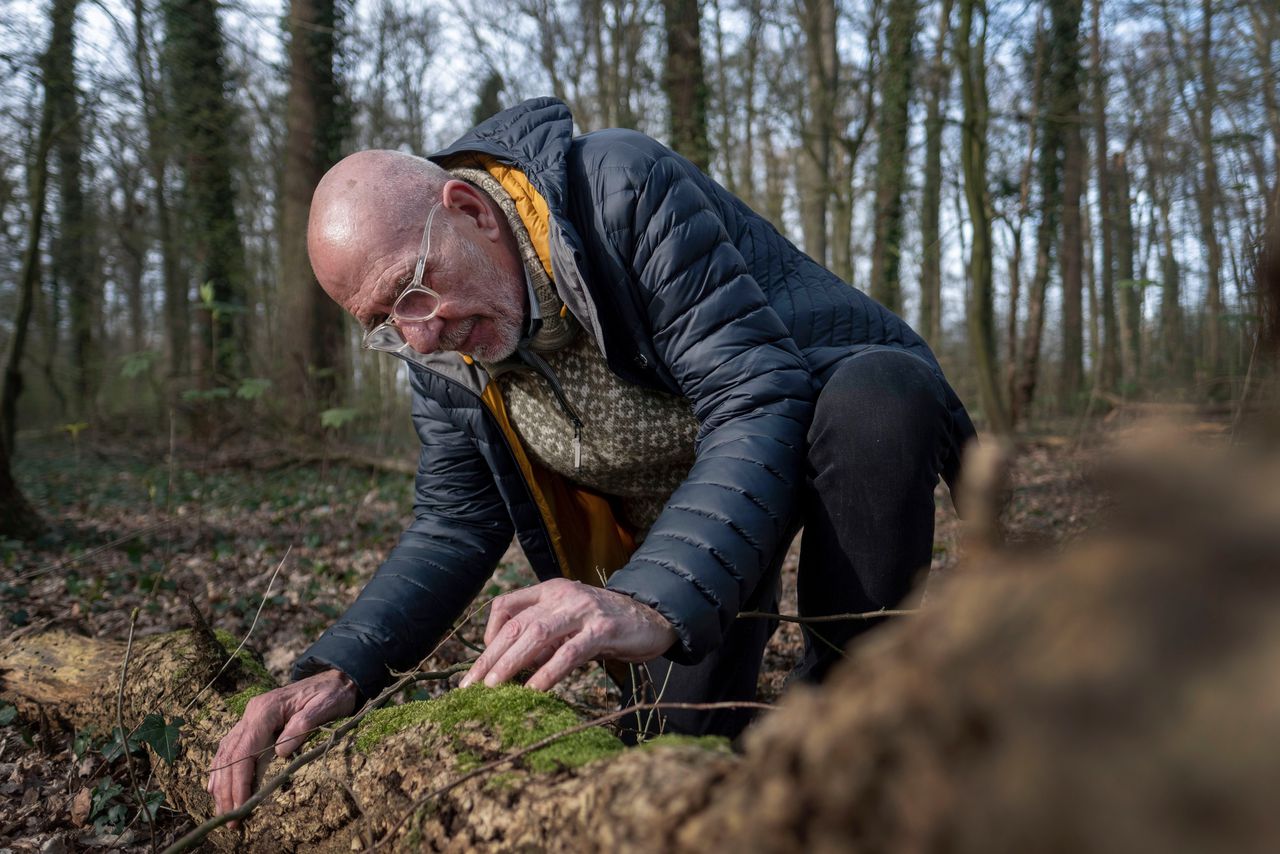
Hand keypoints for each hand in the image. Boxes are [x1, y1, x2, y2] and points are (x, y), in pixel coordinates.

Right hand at [206, 668, 356, 825]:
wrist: (334, 678)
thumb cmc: (331, 694)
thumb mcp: (325, 706)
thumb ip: (303, 726)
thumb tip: (280, 752)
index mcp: (266, 708)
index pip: (246, 749)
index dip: (240, 779)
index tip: (240, 804)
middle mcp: (253, 712)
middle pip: (231, 754)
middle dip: (227, 787)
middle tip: (228, 816)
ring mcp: (251, 717)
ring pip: (227, 752)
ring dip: (222, 781)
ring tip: (221, 808)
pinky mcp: (254, 723)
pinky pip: (231, 746)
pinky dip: (222, 767)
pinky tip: (216, 785)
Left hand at [460, 578, 676, 691]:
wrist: (653, 617)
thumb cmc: (606, 624)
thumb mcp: (570, 622)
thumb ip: (544, 636)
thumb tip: (514, 665)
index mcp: (551, 590)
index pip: (506, 604)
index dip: (488, 633)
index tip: (482, 663)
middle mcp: (563, 596)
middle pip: (515, 625)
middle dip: (489, 658)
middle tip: (469, 687)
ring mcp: (583, 611)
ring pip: (536, 635)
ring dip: (510, 664)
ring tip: (492, 689)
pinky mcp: (603, 630)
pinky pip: (568, 653)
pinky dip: (547, 674)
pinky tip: (533, 691)